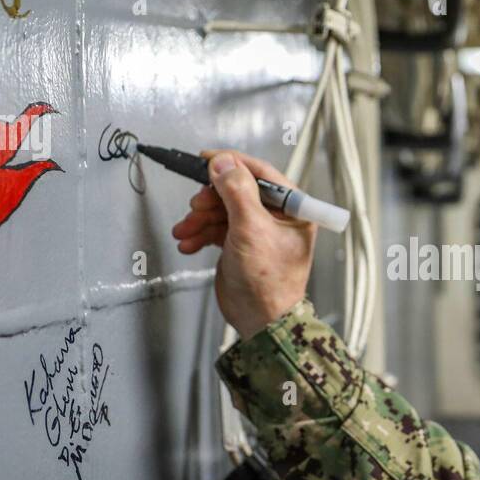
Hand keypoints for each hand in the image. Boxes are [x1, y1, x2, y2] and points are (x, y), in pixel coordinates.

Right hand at [171, 150, 316, 338]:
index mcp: (293, 208)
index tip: (207, 159)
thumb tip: (223, 162)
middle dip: (211, 198)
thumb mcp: (250, 229)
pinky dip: (200, 234)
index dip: (232, 164)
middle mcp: (277, 217)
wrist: (260, 321)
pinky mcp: (241, 245)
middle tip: (196, 205)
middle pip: (237, 191)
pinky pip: (217, 229)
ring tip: (186, 230)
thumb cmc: (268, 282)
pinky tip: (189, 242)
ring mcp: (258, 231)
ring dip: (200, 218)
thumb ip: (236, 192)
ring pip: (222, 210)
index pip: (261, 173)